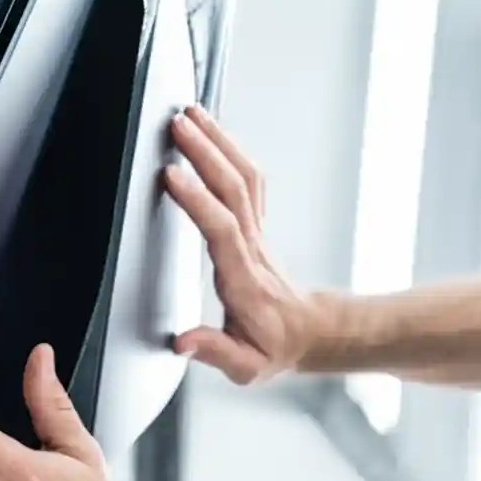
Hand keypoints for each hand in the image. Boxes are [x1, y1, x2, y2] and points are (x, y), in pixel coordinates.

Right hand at [164, 105, 324, 383]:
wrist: (309, 332)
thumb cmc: (274, 347)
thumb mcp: (245, 367)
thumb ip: (214, 351)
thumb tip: (183, 341)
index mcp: (243, 280)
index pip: (221, 231)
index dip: (196, 200)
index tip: (171, 174)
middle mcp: (251, 248)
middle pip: (233, 189)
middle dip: (205, 151)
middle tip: (177, 123)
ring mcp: (256, 232)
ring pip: (242, 176)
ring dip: (217, 140)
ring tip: (190, 113)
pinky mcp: (255, 223)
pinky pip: (245, 178)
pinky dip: (227, 149)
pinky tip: (208, 131)